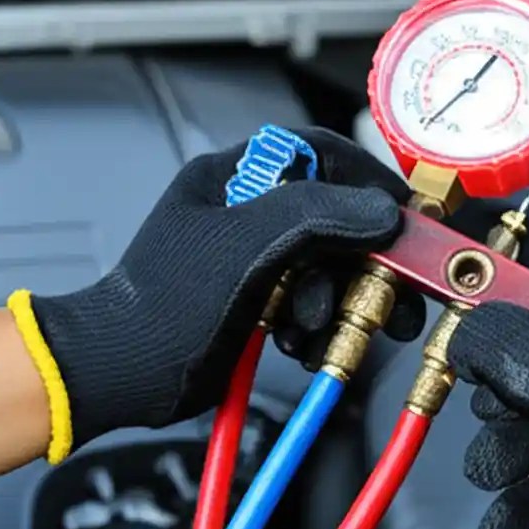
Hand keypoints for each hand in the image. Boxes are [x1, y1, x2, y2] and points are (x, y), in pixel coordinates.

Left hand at [28, 128, 422, 446]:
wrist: (122, 373)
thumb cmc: (158, 305)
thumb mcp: (244, 245)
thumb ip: (315, 215)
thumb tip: (381, 210)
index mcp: (238, 177)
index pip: (323, 156)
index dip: (371, 180)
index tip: (406, 213)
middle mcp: (250, 211)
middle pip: (337, 220)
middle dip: (364, 263)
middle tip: (395, 293)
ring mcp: (256, 258)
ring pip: (330, 268)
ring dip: (338, 304)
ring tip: (317, 329)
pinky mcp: (261, 299)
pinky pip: (314, 303)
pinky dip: (319, 327)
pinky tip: (301, 345)